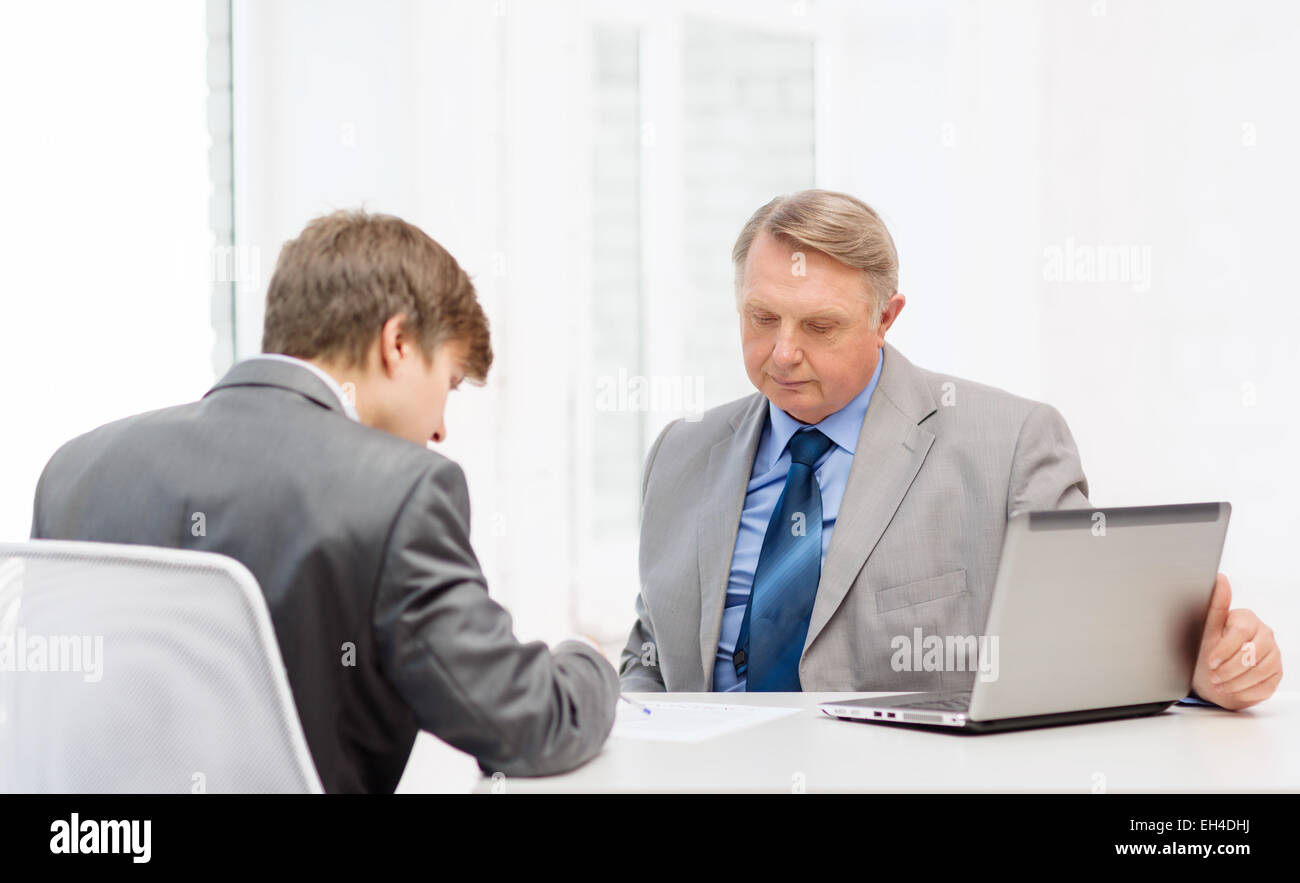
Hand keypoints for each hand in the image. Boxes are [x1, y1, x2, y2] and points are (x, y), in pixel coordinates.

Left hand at [1190, 573, 1282, 709]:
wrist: (1212, 676)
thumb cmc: (1207, 649)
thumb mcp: (1205, 629)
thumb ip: (1215, 605)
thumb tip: (1220, 577)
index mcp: (1247, 618)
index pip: (1241, 632)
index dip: (1225, 649)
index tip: (1211, 661)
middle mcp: (1264, 633)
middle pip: (1252, 653)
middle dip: (1229, 669)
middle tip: (1213, 676)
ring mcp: (1273, 654)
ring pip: (1260, 671)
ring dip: (1236, 682)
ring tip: (1219, 684)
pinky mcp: (1276, 673)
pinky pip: (1265, 685)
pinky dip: (1245, 691)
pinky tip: (1232, 689)